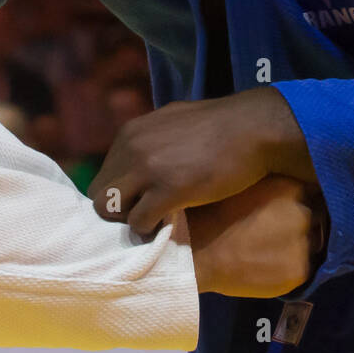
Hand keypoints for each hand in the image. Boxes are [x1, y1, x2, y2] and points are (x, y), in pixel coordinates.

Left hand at [89, 87, 316, 235]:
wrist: (254, 128)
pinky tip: (169, 224)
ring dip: (130, 221)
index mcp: (131, 133)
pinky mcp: (169, 190)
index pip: (102, 176)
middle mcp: (132, 148)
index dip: (119, 195)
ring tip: (155, 221)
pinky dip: (150, 230)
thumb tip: (141, 158)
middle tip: (145, 216)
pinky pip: (139, 223)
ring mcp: (148, 169)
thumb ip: (151, 140)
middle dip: (118, 212)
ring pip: (110, 211)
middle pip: (99, 196)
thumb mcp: (174, 122)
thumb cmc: (221, 126)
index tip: (138, 203)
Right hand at [188, 175, 327, 298]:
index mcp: (290, 185)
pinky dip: (290, 267)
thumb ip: (273, 186)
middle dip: (301, 223)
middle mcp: (303, 211)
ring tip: (270, 250)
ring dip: (299, 245)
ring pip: (312, 244)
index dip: (299, 201)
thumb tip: (292, 188)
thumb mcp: (245, 184)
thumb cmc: (212, 213)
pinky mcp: (299, 271)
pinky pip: (305, 268)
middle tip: (276, 232)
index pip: (311, 192)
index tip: (284, 209)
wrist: (196, 252)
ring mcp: (303, 242)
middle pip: (316, 217)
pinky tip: (267, 265)